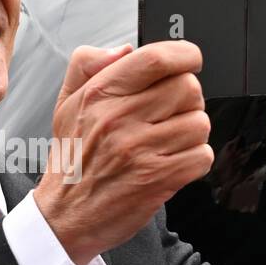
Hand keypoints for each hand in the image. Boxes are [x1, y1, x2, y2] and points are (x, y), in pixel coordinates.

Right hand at [35, 41, 212, 264]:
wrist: (64, 215)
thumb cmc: (71, 160)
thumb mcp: (66, 103)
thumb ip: (88, 64)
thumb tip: (125, 49)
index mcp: (100, 95)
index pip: (155, 58)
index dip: (185, 54)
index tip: (190, 60)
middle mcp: (119, 119)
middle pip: (188, 88)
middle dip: (187, 101)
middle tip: (171, 115)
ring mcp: (140, 150)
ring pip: (199, 123)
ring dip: (191, 134)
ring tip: (168, 144)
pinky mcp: (157, 179)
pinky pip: (201, 156)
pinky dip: (194, 161)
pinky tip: (172, 164)